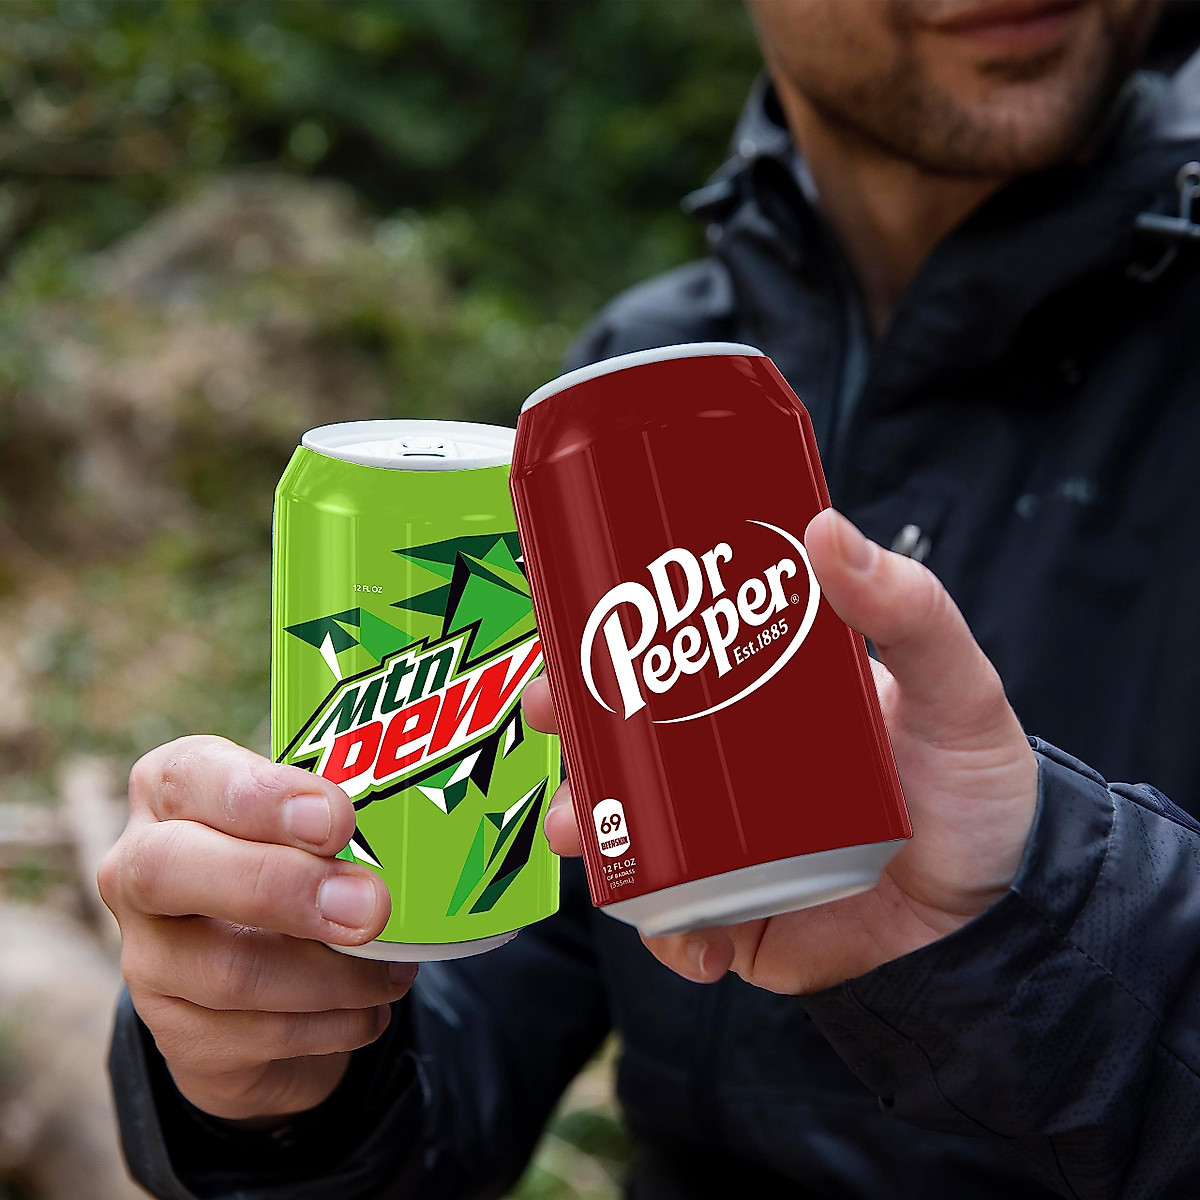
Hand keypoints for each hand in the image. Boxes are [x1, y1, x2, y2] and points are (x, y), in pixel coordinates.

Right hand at [98, 738, 413, 1119]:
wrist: (261, 975)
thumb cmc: (298, 861)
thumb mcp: (310, 822)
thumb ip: (337, 822)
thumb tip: (407, 849)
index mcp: (172, 789)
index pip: (192, 778)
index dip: (263, 798)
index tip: (338, 820)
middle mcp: (137, 868)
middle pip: (170, 872)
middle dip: (282, 887)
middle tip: (370, 906)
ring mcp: (147, 958)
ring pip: (228, 971)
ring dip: (332, 976)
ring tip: (394, 970)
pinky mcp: (176, 1034)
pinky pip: (258, 1036)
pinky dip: (333, 1024)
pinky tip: (370, 1009)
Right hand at [523, 507, 1037, 994]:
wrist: (1002, 922)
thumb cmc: (977, 791)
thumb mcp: (952, 688)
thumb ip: (907, 610)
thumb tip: (824, 526)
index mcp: (767, 704)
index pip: (673, 658)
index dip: (606, 638)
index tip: (569, 616)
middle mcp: (734, 772)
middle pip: (627, 740)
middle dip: (570, 726)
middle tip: (547, 709)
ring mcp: (728, 846)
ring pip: (629, 827)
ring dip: (584, 824)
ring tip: (577, 826)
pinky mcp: (737, 918)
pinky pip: (675, 923)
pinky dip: (663, 933)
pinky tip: (686, 937)